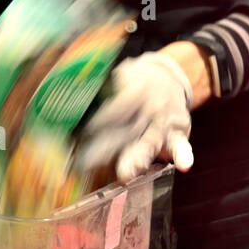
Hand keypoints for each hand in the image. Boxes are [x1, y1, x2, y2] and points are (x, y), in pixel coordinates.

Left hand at [74, 52, 194, 182]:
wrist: (171, 77)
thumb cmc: (135, 81)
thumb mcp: (118, 75)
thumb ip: (99, 89)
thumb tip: (64, 97)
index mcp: (135, 90)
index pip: (115, 109)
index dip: (96, 123)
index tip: (74, 137)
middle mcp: (149, 107)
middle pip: (125, 131)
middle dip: (103, 150)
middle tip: (82, 166)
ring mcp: (164, 123)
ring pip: (148, 142)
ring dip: (138, 158)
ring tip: (126, 173)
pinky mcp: (177, 135)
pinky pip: (181, 146)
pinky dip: (184, 155)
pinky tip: (184, 165)